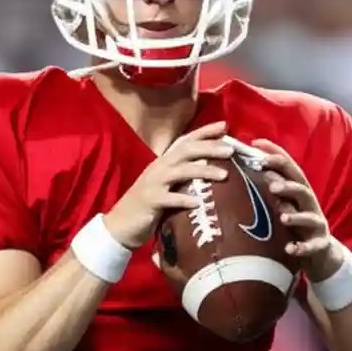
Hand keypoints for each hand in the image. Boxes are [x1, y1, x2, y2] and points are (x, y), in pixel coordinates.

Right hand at [104, 121, 233, 249]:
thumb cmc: (148, 205)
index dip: (204, 131)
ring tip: (224, 175)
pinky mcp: (150, 201)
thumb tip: (210, 165)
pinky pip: (169, 198)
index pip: (185, 141)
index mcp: (164, 162)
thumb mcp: (166, 185)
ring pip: (181, 171)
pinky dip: (184, 199)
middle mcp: (159, 168)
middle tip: (230, 149)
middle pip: (185, 151)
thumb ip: (183, 175)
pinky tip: (199, 202)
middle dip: (209, 147)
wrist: (120, 225)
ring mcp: (153, 183)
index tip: (224, 125)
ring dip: (203, 170)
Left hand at [250, 138, 345, 281]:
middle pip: (302, 190)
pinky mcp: (320, 244)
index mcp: (299, 192)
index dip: (275, 155)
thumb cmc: (296, 224)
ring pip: (309, 217)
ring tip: (282, 217)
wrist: (320, 253)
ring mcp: (316, 225)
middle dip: (287, 185)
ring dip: (296, 216)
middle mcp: (310, 205)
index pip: (289, 169)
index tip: (255, 144)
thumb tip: (250, 167)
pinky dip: (302, 247)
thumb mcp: (285, 204)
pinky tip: (290, 248)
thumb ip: (272, 188)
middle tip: (269, 182)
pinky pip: (312, 246)